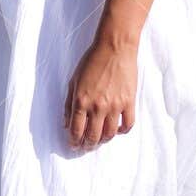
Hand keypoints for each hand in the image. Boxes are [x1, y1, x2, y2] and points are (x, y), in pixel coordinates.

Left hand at [64, 34, 138, 150]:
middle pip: (92, 136)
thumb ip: (69, 103)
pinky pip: (127, 125)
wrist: (114, 48)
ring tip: (100, 140)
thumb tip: (67, 123)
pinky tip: (117, 130)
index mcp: (81, 100)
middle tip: (86, 146)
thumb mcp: (73, 80)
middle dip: (87, 145)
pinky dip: (122, 131)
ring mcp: (115, 106)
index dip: (74, 141)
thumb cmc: (92, 61)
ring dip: (103, 141)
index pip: (76, 130)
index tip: (73, 145)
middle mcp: (97, 106)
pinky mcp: (129, 102)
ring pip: (109, 134)